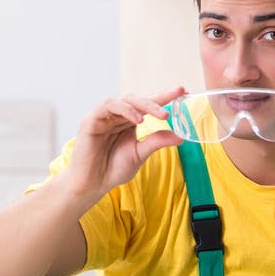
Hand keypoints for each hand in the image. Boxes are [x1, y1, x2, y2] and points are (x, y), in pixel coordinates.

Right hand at [66, 87, 185, 199]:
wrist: (93, 184)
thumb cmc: (113, 169)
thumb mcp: (140, 154)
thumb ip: (157, 142)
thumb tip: (180, 136)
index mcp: (128, 121)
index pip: (148, 105)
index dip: (165, 97)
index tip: (183, 91)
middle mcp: (117, 116)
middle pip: (138, 100)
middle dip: (158, 98)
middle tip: (177, 96)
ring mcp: (104, 116)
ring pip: (125, 100)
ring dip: (145, 105)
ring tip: (162, 115)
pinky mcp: (92, 120)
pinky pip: (109, 106)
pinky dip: (125, 110)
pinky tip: (138, 120)